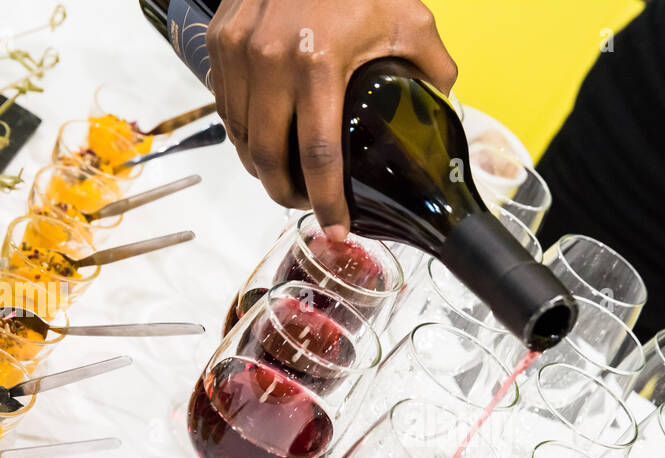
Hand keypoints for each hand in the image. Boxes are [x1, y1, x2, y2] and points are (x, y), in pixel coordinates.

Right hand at [206, 0, 457, 240]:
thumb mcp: (410, 18)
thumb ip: (433, 67)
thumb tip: (446, 104)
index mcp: (318, 63)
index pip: (319, 157)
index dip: (326, 203)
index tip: (336, 229)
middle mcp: (270, 60)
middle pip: (269, 158)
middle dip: (286, 195)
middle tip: (306, 208)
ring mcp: (238, 50)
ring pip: (241, 136)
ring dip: (261, 168)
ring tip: (284, 180)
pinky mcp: (219, 40)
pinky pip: (225, 105)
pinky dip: (242, 132)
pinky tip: (263, 142)